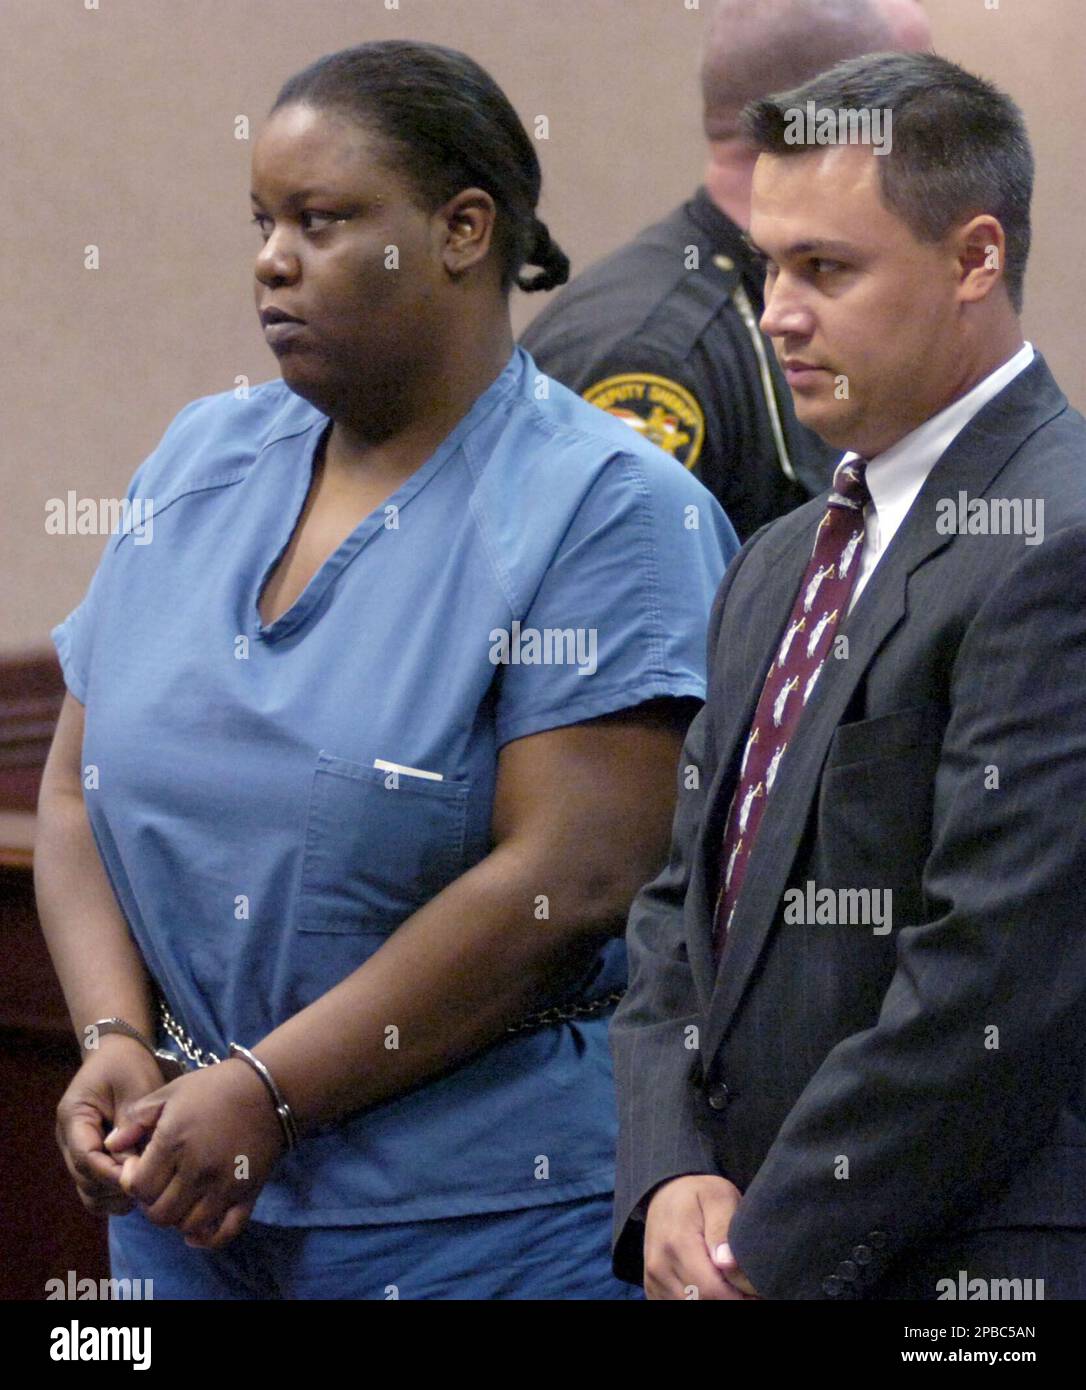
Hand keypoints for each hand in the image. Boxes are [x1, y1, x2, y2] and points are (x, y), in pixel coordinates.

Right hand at [55, 1035, 165, 1216]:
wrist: (119, 1054)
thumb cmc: (128, 1066)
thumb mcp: (134, 1088)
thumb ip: (131, 1125)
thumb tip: (133, 1164)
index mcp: (73, 1118)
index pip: (85, 1157)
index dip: (111, 1172)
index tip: (140, 1175)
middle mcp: (69, 1140)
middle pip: (84, 1180)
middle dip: (115, 1186)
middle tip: (147, 1184)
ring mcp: (77, 1152)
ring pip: (88, 1192)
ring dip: (114, 1196)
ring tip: (144, 1188)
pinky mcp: (92, 1159)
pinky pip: (97, 1189)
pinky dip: (115, 1194)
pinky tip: (139, 1186)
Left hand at [104, 1057, 286, 1249]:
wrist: (269, 1087)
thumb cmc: (214, 1087)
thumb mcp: (170, 1093)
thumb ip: (135, 1120)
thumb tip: (110, 1146)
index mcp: (174, 1143)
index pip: (138, 1187)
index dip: (132, 1182)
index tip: (140, 1167)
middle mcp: (198, 1169)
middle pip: (160, 1213)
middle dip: (152, 1203)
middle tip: (159, 1185)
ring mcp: (224, 1185)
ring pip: (187, 1226)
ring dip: (177, 1218)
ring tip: (179, 1198)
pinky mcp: (247, 1193)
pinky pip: (225, 1231)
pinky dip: (208, 1238)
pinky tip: (197, 1231)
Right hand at [643, 1174, 759, 1299]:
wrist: (665, 1193)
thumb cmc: (697, 1194)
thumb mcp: (717, 1197)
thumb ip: (723, 1227)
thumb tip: (727, 1262)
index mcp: (678, 1243)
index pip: (712, 1289)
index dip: (739, 1297)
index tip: (756, 1290)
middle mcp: (660, 1265)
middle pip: (702, 1302)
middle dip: (729, 1300)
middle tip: (747, 1289)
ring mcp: (653, 1279)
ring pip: (688, 1307)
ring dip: (713, 1301)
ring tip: (730, 1286)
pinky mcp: (652, 1287)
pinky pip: (675, 1306)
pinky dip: (697, 1300)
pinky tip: (712, 1289)